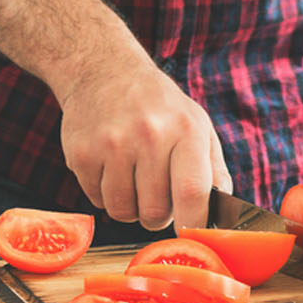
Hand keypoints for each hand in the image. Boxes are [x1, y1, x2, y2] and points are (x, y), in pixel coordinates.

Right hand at [57, 53, 232, 231]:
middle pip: (154, 212)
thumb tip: (221, 216)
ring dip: (130, 207)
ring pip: (122, 212)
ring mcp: (111, 144)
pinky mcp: (81, 153)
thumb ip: (214, 171)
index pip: (192, 194)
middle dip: (157, 216)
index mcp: (185, 130)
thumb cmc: (159, 106)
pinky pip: (96, 201)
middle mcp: (148, 135)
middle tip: (156, 195)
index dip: (192, 223)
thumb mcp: (197, 125)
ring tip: (133, 179)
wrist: (104, 71)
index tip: (188, 231)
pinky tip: (111, 167)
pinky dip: (105, 194)